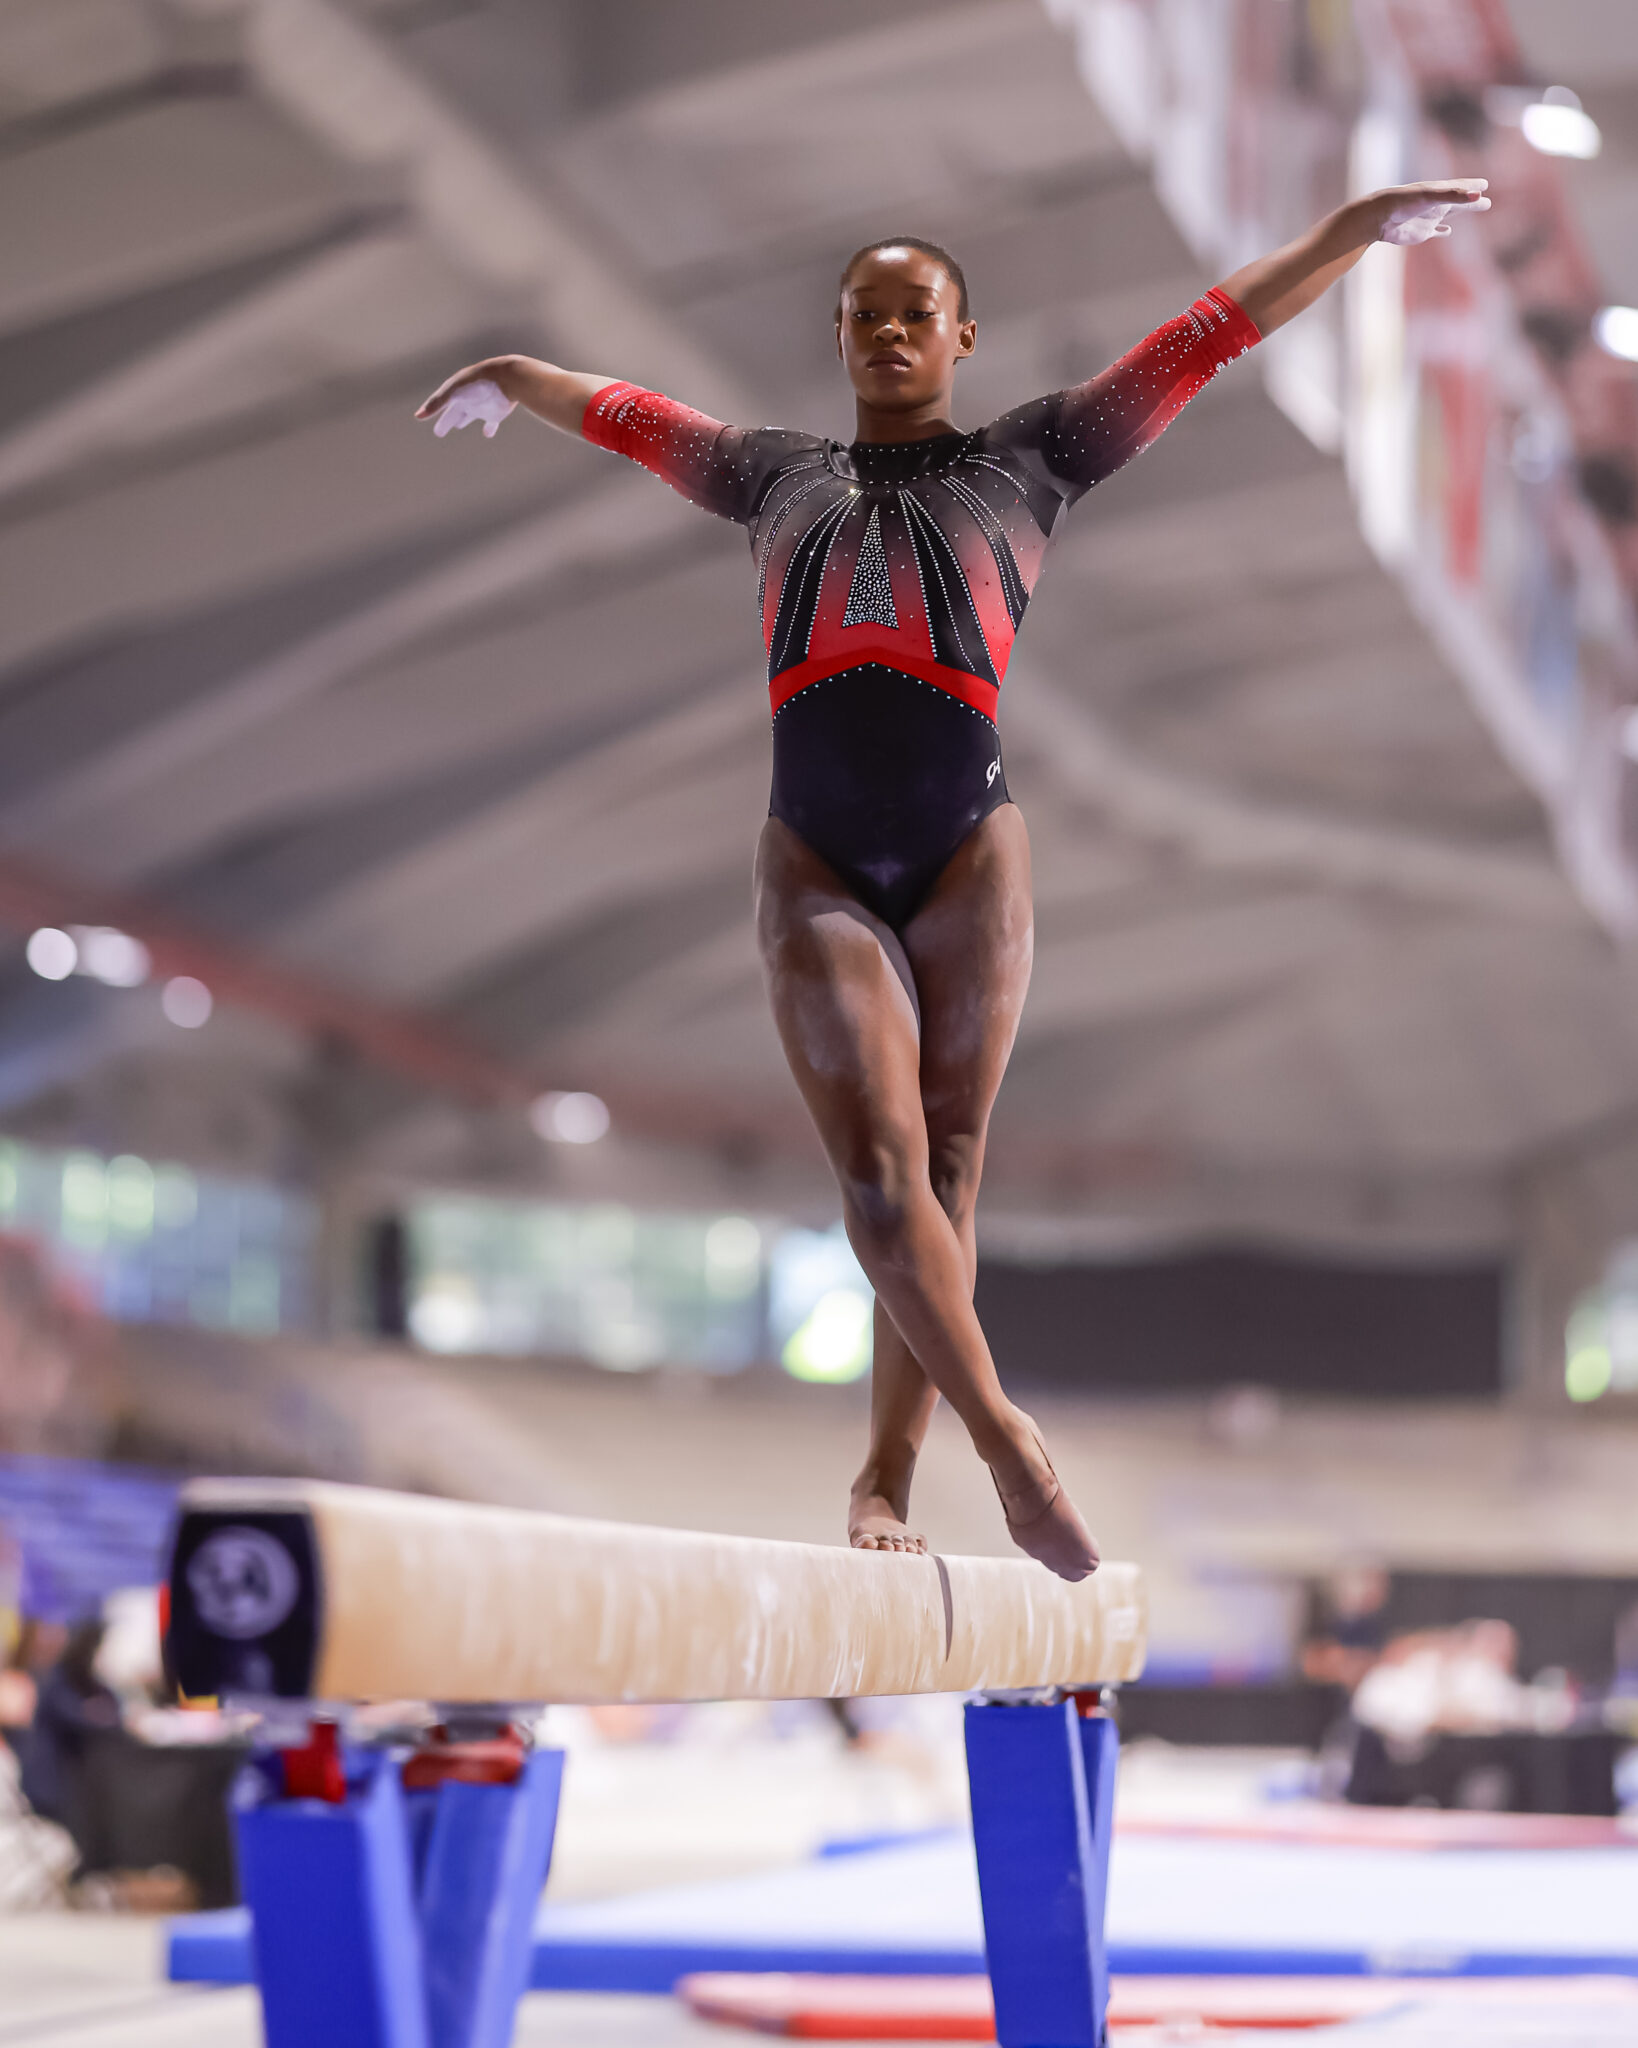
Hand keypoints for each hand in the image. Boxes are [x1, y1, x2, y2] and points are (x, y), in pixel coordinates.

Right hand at [415, 362, 518, 436]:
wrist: (507, 379)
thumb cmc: (478, 382)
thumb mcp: (454, 391)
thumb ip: (437, 403)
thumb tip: (418, 416)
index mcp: (456, 392)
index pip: (441, 403)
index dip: (431, 409)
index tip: (421, 416)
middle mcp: (467, 399)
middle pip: (454, 412)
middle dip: (447, 420)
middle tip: (439, 432)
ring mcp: (482, 406)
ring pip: (470, 415)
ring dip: (463, 419)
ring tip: (458, 425)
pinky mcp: (496, 413)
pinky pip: (491, 423)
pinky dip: (489, 428)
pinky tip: (487, 434)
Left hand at [1365, 180, 1489, 247]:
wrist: (1379, 218)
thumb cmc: (1404, 202)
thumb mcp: (1431, 196)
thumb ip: (1454, 196)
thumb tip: (1479, 195)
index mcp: (1439, 192)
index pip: (1460, 188)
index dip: (1472, 186)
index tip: (1485, 184)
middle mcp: (1436, 205)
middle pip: (1459, 202)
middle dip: (1473, 201)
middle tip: (1487, 202)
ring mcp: (1429, 219)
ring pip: (1450, 214)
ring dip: (1462, 212)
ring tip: (1473, 208)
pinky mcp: (1422, 233)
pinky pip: (1436, 231)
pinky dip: (1443, 231)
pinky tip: (1447, 231)